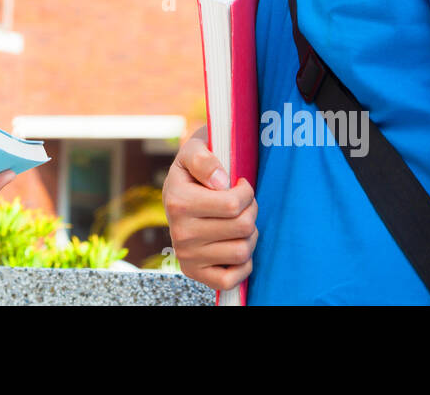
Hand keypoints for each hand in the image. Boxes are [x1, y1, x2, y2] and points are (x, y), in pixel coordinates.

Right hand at [162, 127, 257, 292]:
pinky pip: (230, 280)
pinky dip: (242, 266)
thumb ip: (204, 158)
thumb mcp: (195, 150)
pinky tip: (235, 246)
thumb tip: (221, 182)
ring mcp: (186, 255)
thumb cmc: (194, 170)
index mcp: (178, 201)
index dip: (247, 193)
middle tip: (243, 205)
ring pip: (241, 252)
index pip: (234, 204)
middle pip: (242, 228)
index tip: (240, 185)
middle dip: (250, 212)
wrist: (179, 193)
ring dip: (249, 236)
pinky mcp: (193, 272)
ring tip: (239, 224)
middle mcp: (179, 232)